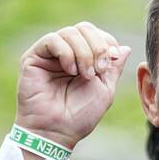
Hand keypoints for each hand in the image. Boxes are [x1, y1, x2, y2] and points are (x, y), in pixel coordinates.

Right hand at [16, 21, 131, 153]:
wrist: (57, 131)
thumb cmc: (80, 115)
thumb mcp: (105, 90)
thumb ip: (114, 68)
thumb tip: (125, 48)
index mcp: (83, 58)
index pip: (96, 34)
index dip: (107, 43)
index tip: (111, 61)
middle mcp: (66, 53)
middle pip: (85, 28)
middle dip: (97, 46)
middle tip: (98, 70)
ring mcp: (49, 54)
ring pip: (70, 32)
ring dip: (84, 53)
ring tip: (84, 75)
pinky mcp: (33, 57)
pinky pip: (52, 40)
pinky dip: (66, 53)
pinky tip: (70, 70)